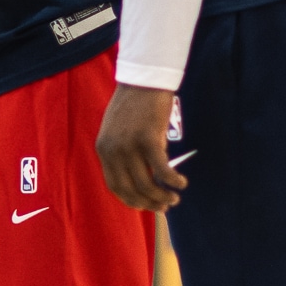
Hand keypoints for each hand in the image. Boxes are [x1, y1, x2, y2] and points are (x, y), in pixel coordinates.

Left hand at [95, 84, 186, 211]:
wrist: (143, 79)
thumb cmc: (134, 104)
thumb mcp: (118, 130)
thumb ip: (123, 152)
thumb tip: (143, 178)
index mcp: (103, 148)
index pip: (114, 185)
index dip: (131, 200)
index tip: (145, 206)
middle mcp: (113, 150)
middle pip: (130, 189)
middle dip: (148, 203)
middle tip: (164, 207)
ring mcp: (129, 145)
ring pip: (147, 184)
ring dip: (162, 196)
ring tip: (174, 198)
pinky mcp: (148, 139)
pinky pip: (162, 170)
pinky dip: (173, 181)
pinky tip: (181, 183)